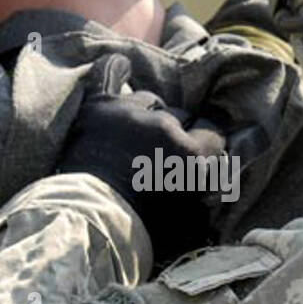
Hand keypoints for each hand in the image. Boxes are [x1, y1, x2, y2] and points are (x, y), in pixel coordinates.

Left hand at [58, 57, 226, 262]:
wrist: (87, 226)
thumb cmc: (140, 235)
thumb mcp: (188, 225)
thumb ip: (207, 203)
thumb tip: (215, 190)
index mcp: (190, 158)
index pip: (214, 137)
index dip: (207, 148)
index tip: (199, 160)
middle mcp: (165, 128)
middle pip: (181, 117)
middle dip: (176, 134)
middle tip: (160, 156)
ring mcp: (130, 113)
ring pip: (151, 101)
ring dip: (149, 115)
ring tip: (138, 134)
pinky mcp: (99, 109)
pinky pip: (110, 74)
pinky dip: (117, 70)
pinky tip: (122, 68)